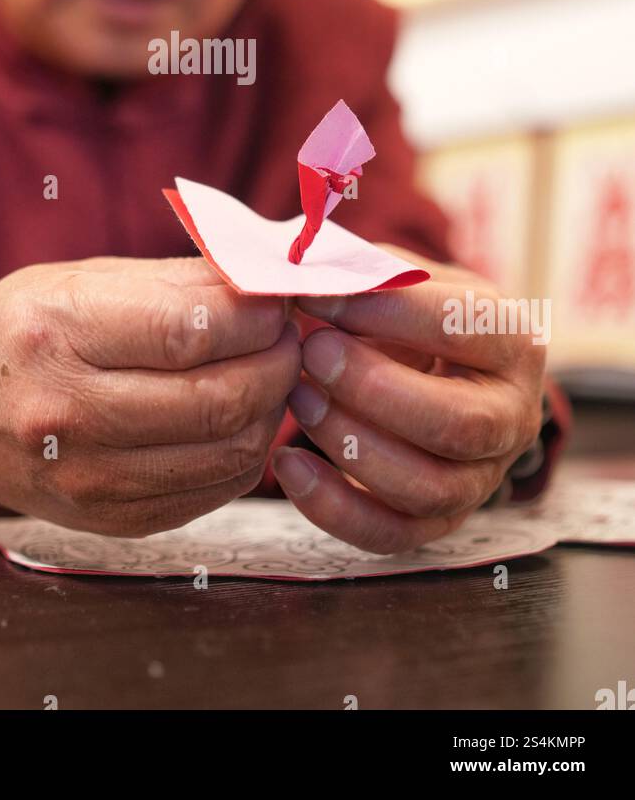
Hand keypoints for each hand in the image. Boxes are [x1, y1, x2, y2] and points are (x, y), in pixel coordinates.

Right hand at [0, 256, 300, 535]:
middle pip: (219, 397)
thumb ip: (175, 280)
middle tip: (289, 333)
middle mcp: (65, 413)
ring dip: (273, 406)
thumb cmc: (22, 331)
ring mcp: (88, 480)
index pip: (189, 329)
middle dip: (279, 359)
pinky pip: (215, 490)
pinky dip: (247, 449)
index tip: (280, 292)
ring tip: (269, 369)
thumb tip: (267, 276)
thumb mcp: (79, 280)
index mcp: (55, 333)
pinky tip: (241, 414)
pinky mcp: (113, 520)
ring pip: (230, 450)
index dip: (256, 311)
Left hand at [272, 249, 546, 551]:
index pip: (464, 326)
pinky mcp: (441, 522)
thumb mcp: (409, 280)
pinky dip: (332, 506)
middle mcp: (512, 418)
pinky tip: (288, 464)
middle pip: (455, 422)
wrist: (437, 371)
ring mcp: (482, 478)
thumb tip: (307, 269)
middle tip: (312, 351)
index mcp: (513, 342)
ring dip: (351, 443)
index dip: (388, 310)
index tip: (321, 293)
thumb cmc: (414, 317)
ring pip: (427, 486)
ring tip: (299, 397)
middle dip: (372, 388)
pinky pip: (391, 533)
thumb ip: (368, 271)